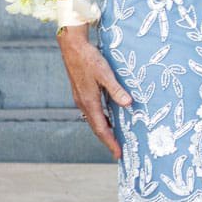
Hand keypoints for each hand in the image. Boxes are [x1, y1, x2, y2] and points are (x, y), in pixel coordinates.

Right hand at [58, 30, 131, 160]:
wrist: (72, 47)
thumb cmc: (89, 59)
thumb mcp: (105, 74)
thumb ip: (116, 90)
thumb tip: (129, 104)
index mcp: (89, 102)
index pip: (101, 129)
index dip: (110, 142)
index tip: (118, 154)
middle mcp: (83, 103)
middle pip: (97, 128)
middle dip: (107, 140)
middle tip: (118, 151)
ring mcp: (81, 99)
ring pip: (93, 120)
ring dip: (104, 130)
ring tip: (114, 138)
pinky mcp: (81, 93)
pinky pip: (91, 112)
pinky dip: (100, 119)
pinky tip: (107, 118)